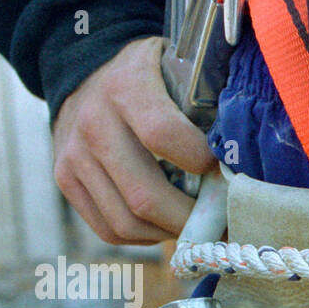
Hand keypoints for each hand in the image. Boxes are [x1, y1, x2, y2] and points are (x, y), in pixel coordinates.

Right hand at [52, 36, 216, 244]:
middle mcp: (93, 123)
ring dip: (168, 234)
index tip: (224, 173)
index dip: (200, 163)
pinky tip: (165, 225)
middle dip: (190, 220)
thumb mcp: (177, 70)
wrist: (86, 73)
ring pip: (126, 222)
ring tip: (194, 227)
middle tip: (220, 224)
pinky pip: (108, 229)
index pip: (163, 135)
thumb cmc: (149, 78)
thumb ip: (206, 105)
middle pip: (144, 196)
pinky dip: (143, 237)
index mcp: (126, 89)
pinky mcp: (65, 179)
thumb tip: (243, 159)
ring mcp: (73, 155)